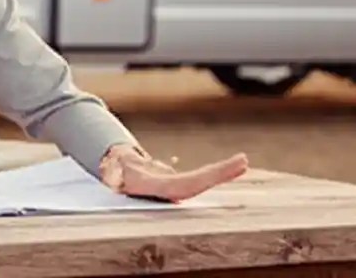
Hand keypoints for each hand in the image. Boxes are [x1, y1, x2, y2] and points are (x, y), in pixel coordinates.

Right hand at [99, 144, 247, 201]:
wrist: (117, 177)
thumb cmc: (114, 172)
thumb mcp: (113, 170)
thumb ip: (114, 171)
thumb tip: (113, 171)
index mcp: (152, 190)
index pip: (180, 186)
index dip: (199, 179)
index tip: (214, 172)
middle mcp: (167, 193)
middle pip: (197, 185)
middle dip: (219, 174)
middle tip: (242, 161)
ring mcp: (175, 190)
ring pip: (202, 182)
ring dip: (223, 173)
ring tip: (242, 161)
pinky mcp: (181, 185)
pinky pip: (201, 178)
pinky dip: (217, 172)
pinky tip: (235, 165)